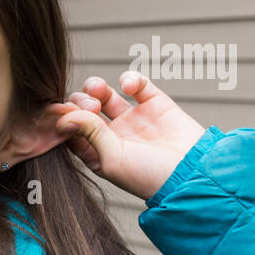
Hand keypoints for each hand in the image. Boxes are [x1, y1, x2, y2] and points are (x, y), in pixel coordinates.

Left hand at [45, 71, 206, 201]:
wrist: (194, 172)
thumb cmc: (149, 176)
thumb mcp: (112, 158)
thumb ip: (89, 133)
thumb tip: (62, 116)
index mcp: (97, 153)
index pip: (70, 130)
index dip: (64, 117)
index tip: (61, 110)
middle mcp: (112, 136)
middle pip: (83, 110)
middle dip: (79, 102)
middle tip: (90, 107)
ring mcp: (133, 119)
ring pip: (103, 94)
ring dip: (95, 87)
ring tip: (99, 91)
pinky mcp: (155, 104)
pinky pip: (136, 84)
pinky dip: (129, 78)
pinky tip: (128, 86)